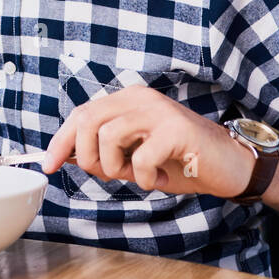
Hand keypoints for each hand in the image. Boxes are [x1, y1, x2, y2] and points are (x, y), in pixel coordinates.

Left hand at [41, 85, 255, 197]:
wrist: (229, 165)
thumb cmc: (181, 161)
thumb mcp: (135, 155)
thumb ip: (105, 151)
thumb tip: (65, 156)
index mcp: (128, 100)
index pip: (82, 114)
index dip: (61, 141)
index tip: (49, 165)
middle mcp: (141, 99)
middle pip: (88, 121)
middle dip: (87, 157)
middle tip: (110, 174)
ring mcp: (159, 111)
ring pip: (108, 136)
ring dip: (116, 168)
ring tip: (138, 175)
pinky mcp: (176, 130)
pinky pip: (141, 158)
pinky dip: (145, 178)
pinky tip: (160, 179)